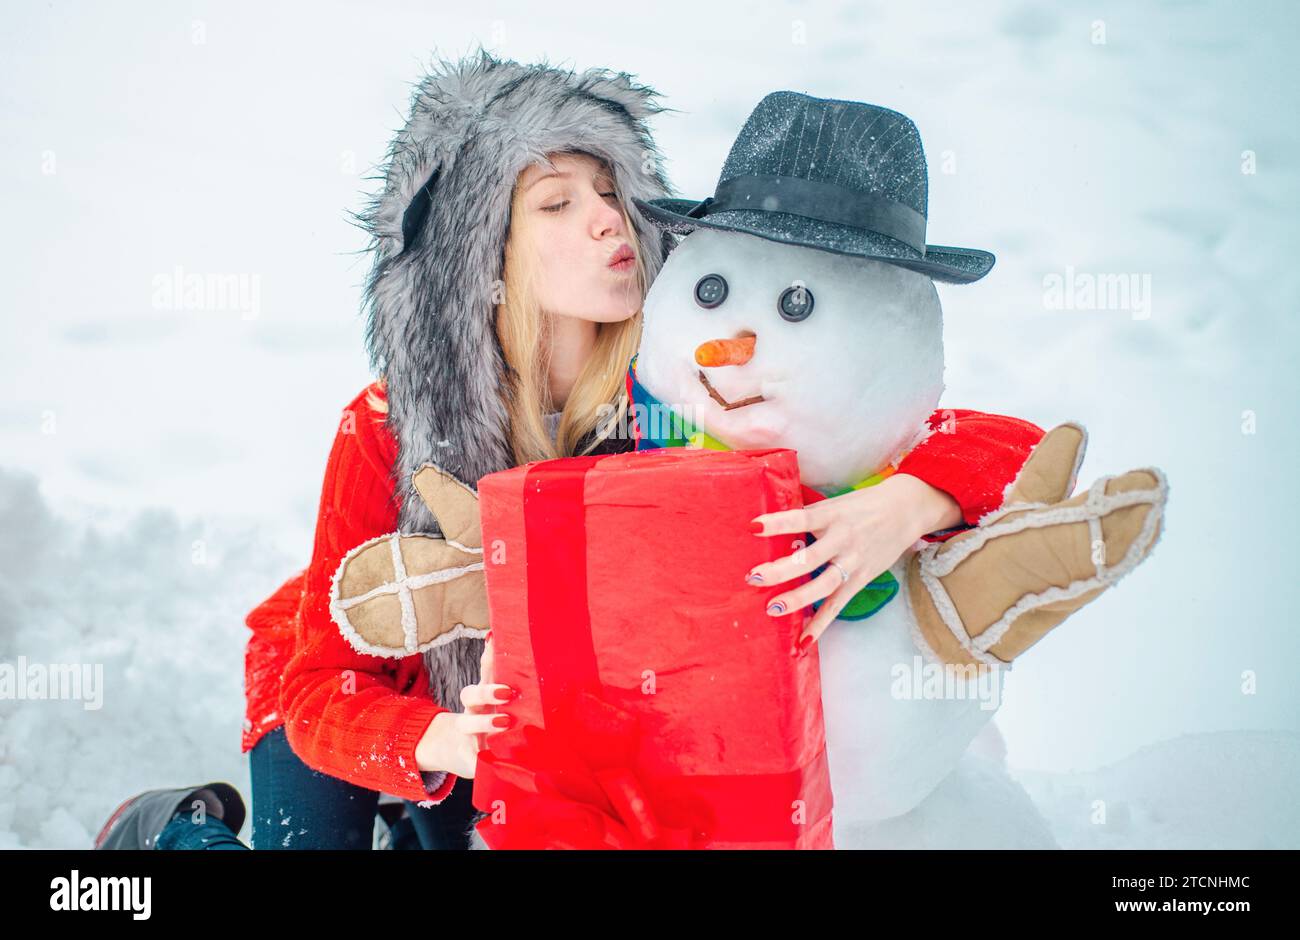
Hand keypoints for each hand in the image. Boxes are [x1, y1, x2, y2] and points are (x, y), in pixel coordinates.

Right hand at [414, 632, 515, 777]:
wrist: (463, 753)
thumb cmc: (494, 724)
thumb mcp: (501, 705)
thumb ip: (507, 686)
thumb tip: (515, 651)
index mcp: (483, 696)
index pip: (484, 672)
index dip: (488, 659)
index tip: (496, 644)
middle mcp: (473, 712)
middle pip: (470, 694)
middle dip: (487, 691)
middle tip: (508, 692)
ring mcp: (469, 735)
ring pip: (468, 724)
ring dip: (484, 722)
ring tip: (504, 722)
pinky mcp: (470, 760)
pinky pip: (473, 760)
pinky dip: (478, 761)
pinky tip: (485, 761)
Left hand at [746, 473, 961, 652]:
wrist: (906, 511)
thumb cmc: (862, 506)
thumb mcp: (836, 504)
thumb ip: (809, 516)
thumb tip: (771, 525)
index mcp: (832, 516)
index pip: (801, 519)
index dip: (779, 523)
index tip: (753, 527)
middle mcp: (842, 540)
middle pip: (810, 558)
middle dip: (781, 569)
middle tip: (754, 576)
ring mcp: (852, 563)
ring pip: (824, 585)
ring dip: (797, 599)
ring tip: (772, 608)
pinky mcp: (860, 580)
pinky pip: (838, 605)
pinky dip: (821, 623)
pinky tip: (803, 641)